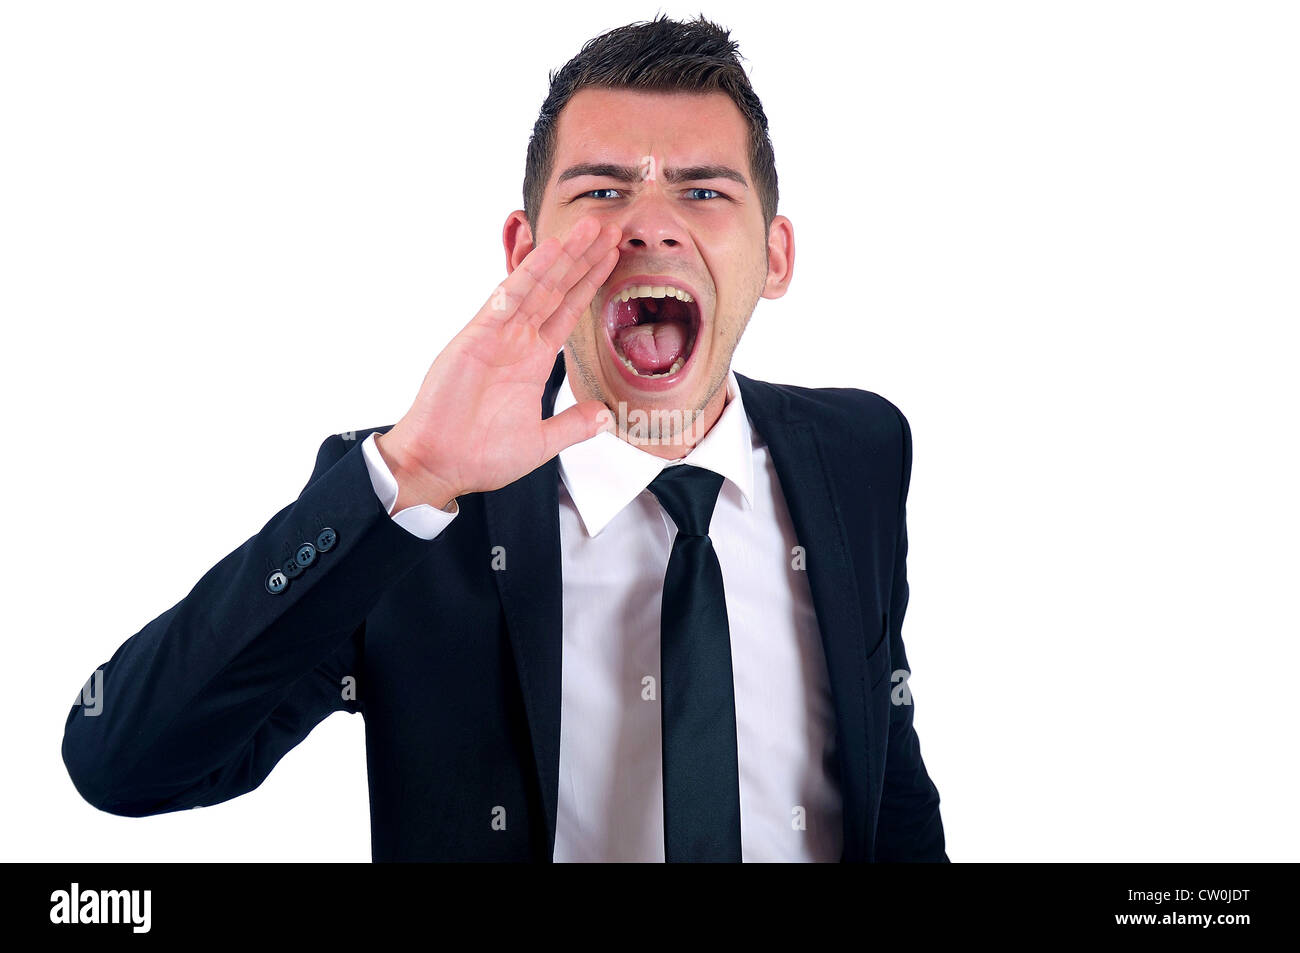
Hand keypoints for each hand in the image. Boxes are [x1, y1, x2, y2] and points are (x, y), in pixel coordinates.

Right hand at [376, 215, 619, 511]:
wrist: (440, 465)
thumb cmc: (479, 455)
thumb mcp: (540, 442)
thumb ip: (573, 425)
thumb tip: (604, 416)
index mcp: (534, 361)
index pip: (569, 311)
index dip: (591, 283)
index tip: (613, 258)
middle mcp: (518, 341)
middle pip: (558, 289)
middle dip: (584, 259)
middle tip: (611, 228)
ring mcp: (498, 336)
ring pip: (537, 286)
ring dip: (563, 256)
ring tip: (590, 229)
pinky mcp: (476, 337)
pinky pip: (506, 300)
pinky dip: (528, 275)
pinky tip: (549, 251)